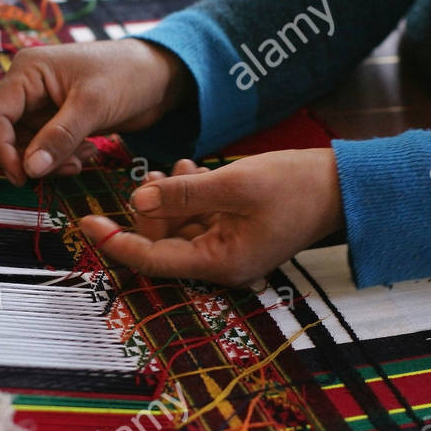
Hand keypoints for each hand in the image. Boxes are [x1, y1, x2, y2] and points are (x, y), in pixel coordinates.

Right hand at [0, 40, 189, 185]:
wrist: (160, 76)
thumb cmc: (128, 75)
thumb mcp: (94, 105)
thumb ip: (59, 137)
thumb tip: (28, 171)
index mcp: (26, 71)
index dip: (1, 150)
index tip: (24, 177)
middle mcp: (25, 87)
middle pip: (0, 135)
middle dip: (26, 158)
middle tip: (62, 170)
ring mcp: (38, 106)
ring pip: (22, 148)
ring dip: (48, 162)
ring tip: (82, 159)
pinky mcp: (53, 122)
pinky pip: (42, 150)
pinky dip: (61, 160)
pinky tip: (87, 153)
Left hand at [79, 150, 344, 286]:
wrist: (345, 185)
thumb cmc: (296, 185)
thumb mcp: (234, 183)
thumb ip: (183, 194)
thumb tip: (137, 202)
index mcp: (220, 263)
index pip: (152, 260)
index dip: (115, 242)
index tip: (85, 223)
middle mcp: (221, 265)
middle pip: (161, 244)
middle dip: (149, 211)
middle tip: (150, 174)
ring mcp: (228, 251)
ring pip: (177, 229)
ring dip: (168, 199)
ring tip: (176, 165)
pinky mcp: (235, 234)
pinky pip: (197, 220)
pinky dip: (187, 197)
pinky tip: (189, 169)